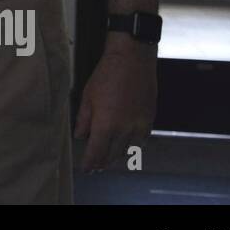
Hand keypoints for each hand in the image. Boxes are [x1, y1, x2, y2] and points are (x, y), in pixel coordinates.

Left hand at [74, 37, 156, 171]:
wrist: (132, 60)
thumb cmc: (107, 75)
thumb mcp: (87, 96)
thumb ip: (84, 119)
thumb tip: (80, 136)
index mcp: (106, 124)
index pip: (96, 152)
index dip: (90, 163)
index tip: (86, 169)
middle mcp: (124, 129)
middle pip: (112, 155)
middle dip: (102, 162)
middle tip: (95, 167)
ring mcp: (139, 126)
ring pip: (127, 151)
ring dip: (116, 157)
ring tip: (107, 159)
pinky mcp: (149, 120)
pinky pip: (140, 141)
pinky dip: (131, 147)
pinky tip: (125, 147)